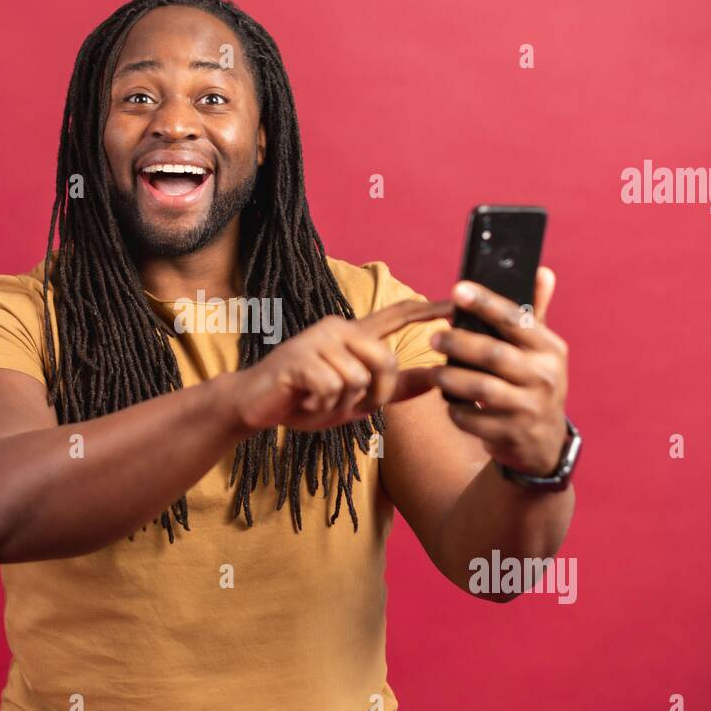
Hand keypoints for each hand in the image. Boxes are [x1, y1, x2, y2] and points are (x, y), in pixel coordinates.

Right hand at [228, 299, 455, 432]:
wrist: (255, 405)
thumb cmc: (305, 399)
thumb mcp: (355, 398)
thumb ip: (394, 389)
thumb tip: (435, 381)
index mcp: (353, 336)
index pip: (395, 316)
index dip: (426, 310)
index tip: (455, 304)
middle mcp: (338, 329)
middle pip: (385, 359)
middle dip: (377, 394)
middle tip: (352, 407)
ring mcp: (318, 340)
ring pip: (358, 379)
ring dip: (341, 403)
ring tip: (317, 401)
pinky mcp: (301, 357)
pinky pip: (332, 387)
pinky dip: (320, 404)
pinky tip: (303, 400)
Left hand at [431, 267, 568, 475]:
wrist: (543, 442)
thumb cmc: (533, 383)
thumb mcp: (541, 350)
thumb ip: (535, 312)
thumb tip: (542, 271)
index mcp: (550, 349)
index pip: (516, 320)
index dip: (486, 303)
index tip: (457, 289)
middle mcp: (545, 377)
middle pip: (494, 355)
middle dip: (459, 344)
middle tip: (433, 338)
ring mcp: (530, 409)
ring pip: (481, 389)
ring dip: (451, 379)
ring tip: (434, 372)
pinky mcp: (512, 435)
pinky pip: (473, 420)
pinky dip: (455, 410)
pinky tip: (447, 402)